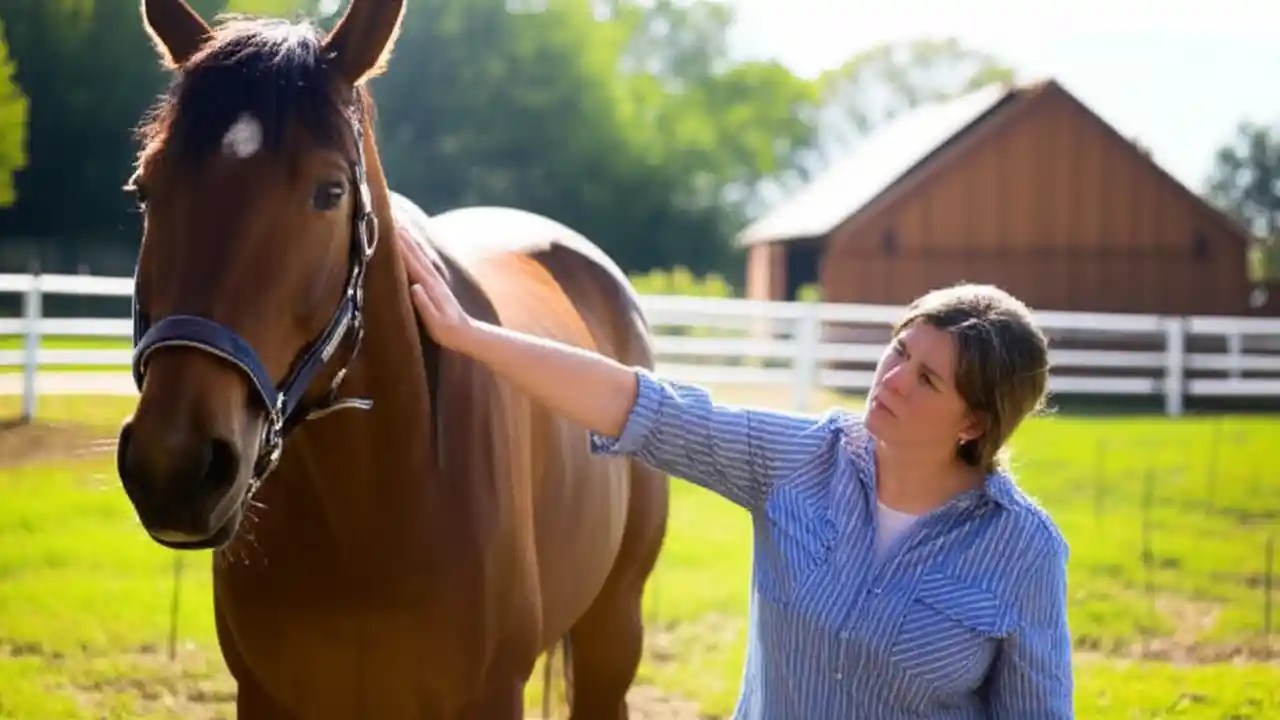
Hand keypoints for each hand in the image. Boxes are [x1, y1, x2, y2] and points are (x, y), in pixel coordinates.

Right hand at [396, 227, 473, 350]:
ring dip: (408, 241)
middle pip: (415, 253)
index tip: (390, 229)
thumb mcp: (436, 322)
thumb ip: (425, 305)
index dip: (400, 246)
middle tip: (391, 218)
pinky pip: (422, 263)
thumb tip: (415, 287)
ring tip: (398, 227)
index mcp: (430, 286)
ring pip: (419, 256)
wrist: (466, 333)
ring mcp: (434, 280)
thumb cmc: (448, 331)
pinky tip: (410, 248)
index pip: (412, 261)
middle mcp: (432, 279)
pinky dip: (414, 252)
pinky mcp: (435, 285)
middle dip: (403, 236)